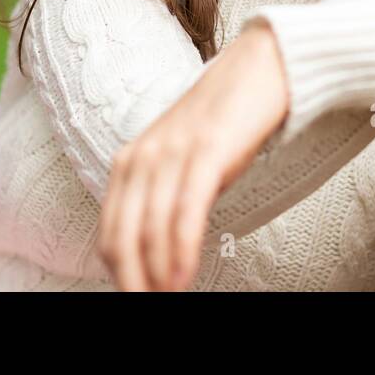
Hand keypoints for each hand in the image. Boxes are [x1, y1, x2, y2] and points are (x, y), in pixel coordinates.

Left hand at [96, 20, 289, 290]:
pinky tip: (182, 276)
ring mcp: (172, 151)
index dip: (119, 275)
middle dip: (133, 282)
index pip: (110, 233)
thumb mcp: (183, 159)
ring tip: (167, 300)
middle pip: (121, 238)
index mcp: (130, 161)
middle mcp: (142, 156)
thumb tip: (157, 252)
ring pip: (150, 229)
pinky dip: (179, 250)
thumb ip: (164, 194)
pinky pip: (184, 211)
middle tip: (150, 308)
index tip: (138, 298)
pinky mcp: (205, 149)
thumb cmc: (227, 120)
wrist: (263, 66)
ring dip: (156, 275)